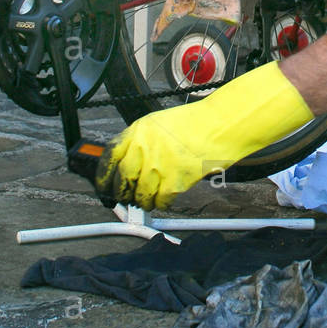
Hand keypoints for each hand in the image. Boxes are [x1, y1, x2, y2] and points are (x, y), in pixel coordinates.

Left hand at [95, 61, 314, 209]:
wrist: (222, 125)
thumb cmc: (197, 123)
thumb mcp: (160, 124)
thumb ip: (141, 141)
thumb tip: (127, 164)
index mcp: (139, 130)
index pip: (110, 156)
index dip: (103, 174)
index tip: (103, 184)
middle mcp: (145, 147)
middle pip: (122, 179)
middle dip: (121, 192)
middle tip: (124, 197)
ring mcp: (160, 165)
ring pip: (140, 194)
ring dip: (142, 200)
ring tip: (148, 198)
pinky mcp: (175, 181)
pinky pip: (160, 201)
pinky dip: (161, 203)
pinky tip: (165, 198)